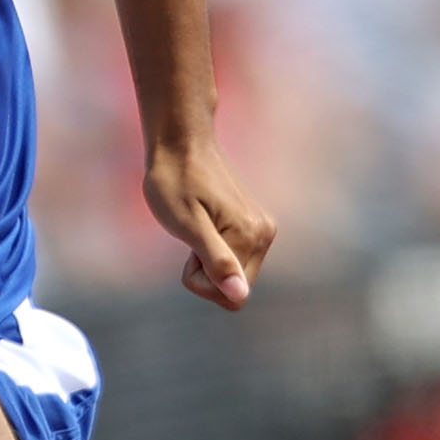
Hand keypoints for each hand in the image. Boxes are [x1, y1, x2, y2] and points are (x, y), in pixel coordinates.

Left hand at [143, 139, 275, 310]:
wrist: (180, 142)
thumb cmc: (175, 181)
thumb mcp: (188, 226)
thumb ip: (217, 262)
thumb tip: (240, 295)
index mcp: (251, 237)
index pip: (232, 296)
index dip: (202, 281)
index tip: (190, 248)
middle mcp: (264, 234)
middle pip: (237, 288)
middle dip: (207, 273)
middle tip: (191, 235)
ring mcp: (261, 228)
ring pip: (235, 274)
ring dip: (209, 260)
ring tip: (196, 226)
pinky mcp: (253, 223)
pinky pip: (235, 256)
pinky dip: (214, 248)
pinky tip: (204, 222)